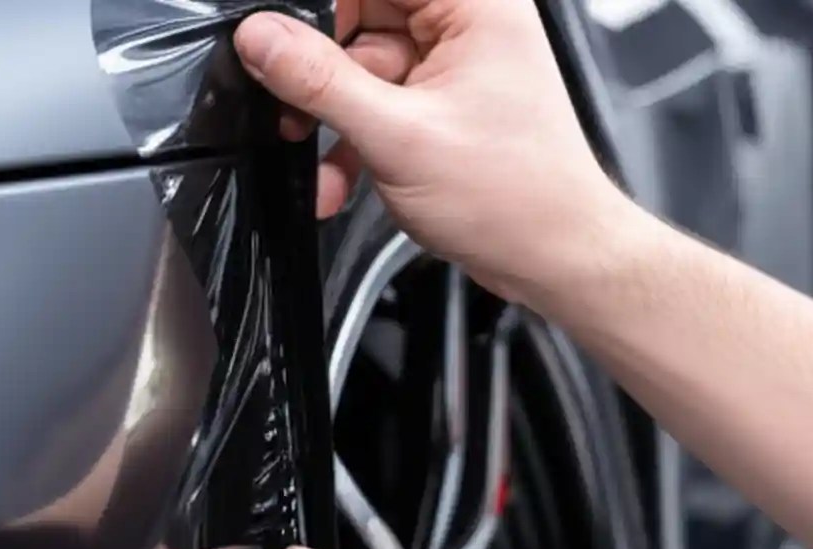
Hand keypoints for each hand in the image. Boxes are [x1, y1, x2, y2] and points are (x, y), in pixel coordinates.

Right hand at [233, 0, 634, 302]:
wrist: (551, 259)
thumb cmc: (515, 198)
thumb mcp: (396, 136)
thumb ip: (319, 81)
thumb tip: (262, 36)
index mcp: (476, 6)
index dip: (322, 9)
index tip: (275, 36)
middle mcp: (468, 26)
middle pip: (362, 16)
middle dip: (320, 70)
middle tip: (290, 104)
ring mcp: (452, 68)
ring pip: (361, 66)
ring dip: (330, 116)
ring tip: (315, 153)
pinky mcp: (438, 107)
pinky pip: (375, 104)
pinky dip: (350, 141)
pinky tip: (338, 177)